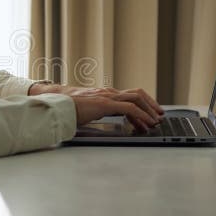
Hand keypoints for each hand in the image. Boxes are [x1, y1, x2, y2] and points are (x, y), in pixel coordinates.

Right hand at [29, 83, 163, 130]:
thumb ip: (98, 112)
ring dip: (149, 109)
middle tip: (159, 115)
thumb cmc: (69, 109)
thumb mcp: (89, 110)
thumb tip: (103, 118)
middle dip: (151, 104)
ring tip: (156, 120)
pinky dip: (141, 115)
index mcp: (106, 94)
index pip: (129, 96)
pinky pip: (129, 107)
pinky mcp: (105, 103)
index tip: (149, 116)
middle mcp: (109, 93)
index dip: (143, 105)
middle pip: (137, 93)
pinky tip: (145, 123)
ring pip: (137, 98)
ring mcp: (108, 96)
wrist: (57, 104)